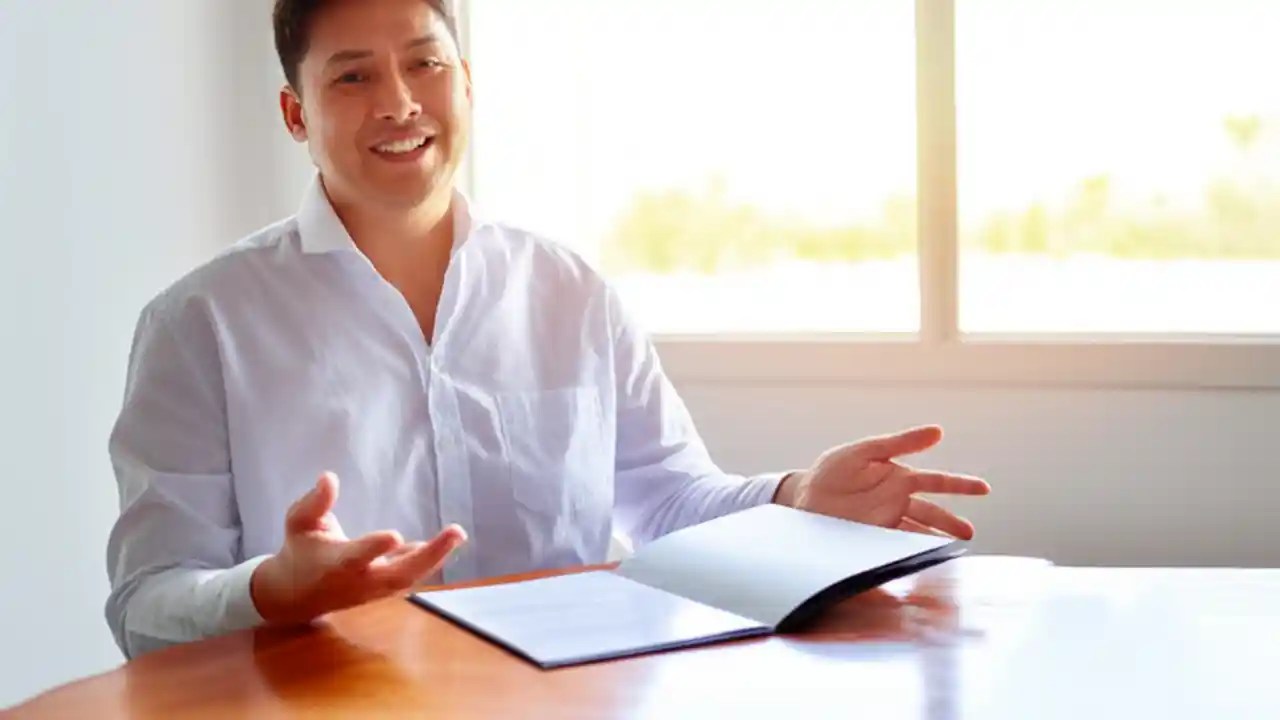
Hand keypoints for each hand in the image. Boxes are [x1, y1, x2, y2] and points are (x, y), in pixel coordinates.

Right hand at [250, 472, 466, 624]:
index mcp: (335, 564)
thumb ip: (314, 503)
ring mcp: (374, 589)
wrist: (296, 595)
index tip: (395, 535)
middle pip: (398, 574)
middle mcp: (359, 580)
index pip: (356, 557)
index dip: (374, 548)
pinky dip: (428, 561)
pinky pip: (410, 577)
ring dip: (436, 557)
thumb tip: (330, 477)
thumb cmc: (299, 551)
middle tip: (456, 532)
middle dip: (429, 555)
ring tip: (457, 534)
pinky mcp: (383, 590)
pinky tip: (447, 541)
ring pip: (409, 578)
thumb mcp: (298, 523)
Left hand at [773, 426, 989, 538]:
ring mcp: (884, 521)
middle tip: (969, 532)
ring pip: (916, 532)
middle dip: (949, 522)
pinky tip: (921, 556)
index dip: (959, 485)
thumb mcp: (864, 451)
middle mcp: (895, 500)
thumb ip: (900, 443)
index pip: (934, 481)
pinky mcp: (871, 537)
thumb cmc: (832, 471)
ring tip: (950, 548)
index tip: (983, 489)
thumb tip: (938, 431)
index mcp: (898, 477)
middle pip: (930, 512)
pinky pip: (895, 545)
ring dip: (933, 539)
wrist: (802, 496)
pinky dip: (910, 551)